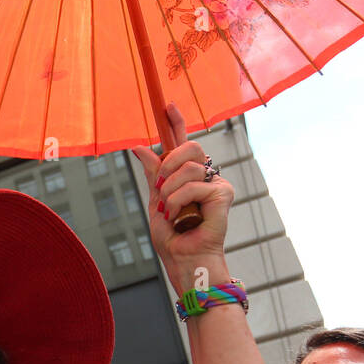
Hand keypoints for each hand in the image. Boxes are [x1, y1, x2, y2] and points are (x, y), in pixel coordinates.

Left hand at [132, 103, 233, 287]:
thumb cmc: (172, 237)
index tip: (167, 105)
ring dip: (170, 192)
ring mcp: (216, 183)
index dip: (176, 122)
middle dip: (168, 164)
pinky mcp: (224, 194)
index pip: (182, 142)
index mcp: (187, 176)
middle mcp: (205, 175)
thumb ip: (153, 174)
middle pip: (189, 146)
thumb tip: (140, 146)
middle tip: (160, 187)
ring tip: (170, 212)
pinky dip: (178, 203)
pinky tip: (181, 218)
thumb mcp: (155, 201)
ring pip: (188, 168)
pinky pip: (193, 186)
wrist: (183, 259)